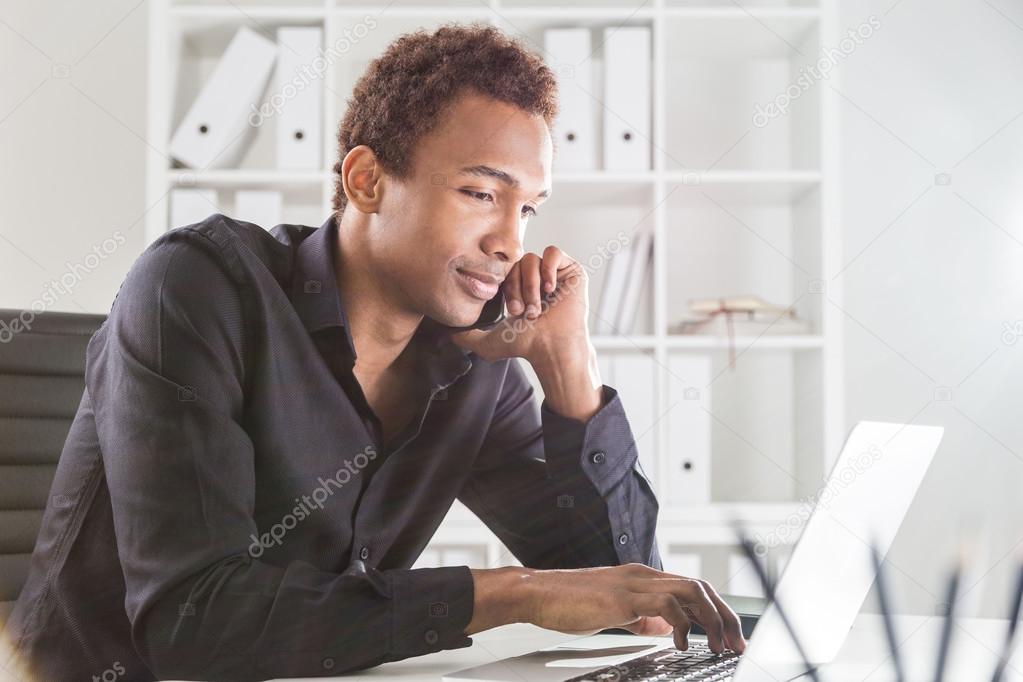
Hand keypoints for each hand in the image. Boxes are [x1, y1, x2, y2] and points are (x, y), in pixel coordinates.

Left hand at [450, 246, 588, 363]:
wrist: (551, 347)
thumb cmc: (527, 345)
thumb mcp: (490, 342)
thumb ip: (468, 337)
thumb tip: (449, 335)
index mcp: (519, 287)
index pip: (504, 270)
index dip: (506, 286)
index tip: (511, 310)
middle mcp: (535, 278)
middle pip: (517, 263)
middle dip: (518, 288)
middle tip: (522, 311)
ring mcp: (553, 273)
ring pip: (532, 259)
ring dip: (531, 284)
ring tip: (537, 307)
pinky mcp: (570, 270)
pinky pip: (553, 253)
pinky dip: (548, 269)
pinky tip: (550, 289)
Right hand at [467, 563, 746, 654]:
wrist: (536, 593)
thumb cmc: (567, 602)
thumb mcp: (613, 610)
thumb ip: (640, 615)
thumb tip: (663, 627)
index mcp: (642, 578)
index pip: (691, 588)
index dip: (716, 611)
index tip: (729, 635)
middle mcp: (643, 574)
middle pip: (700, 586)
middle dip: (725, 615)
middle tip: (736, 642)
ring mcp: (635, 582)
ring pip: (691, 590)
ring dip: (712, 619)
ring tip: (718, 644)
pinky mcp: (624, 595)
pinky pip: (667, 604)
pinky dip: (682, 625)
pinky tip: (679, 644)